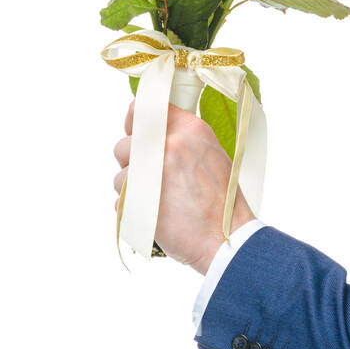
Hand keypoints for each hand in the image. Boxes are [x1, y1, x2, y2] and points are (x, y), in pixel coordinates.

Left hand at [113, 99, 254, 273]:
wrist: (229, 239)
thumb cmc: (225, 202)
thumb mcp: (212, 155)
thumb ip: (183, 140)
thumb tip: (155, 135)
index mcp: (190, 129)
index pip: (144, 109)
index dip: (136, 124)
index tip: (139, 134)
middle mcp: (169, 144)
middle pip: (125, 144)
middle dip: (132, 162)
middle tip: (151, 177)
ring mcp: (151, 171)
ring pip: (120, 176)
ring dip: (132, 189)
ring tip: (158, 202)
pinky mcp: (139, 199)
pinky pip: (120, 201)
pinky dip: (131, 210)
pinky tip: (154, 215)